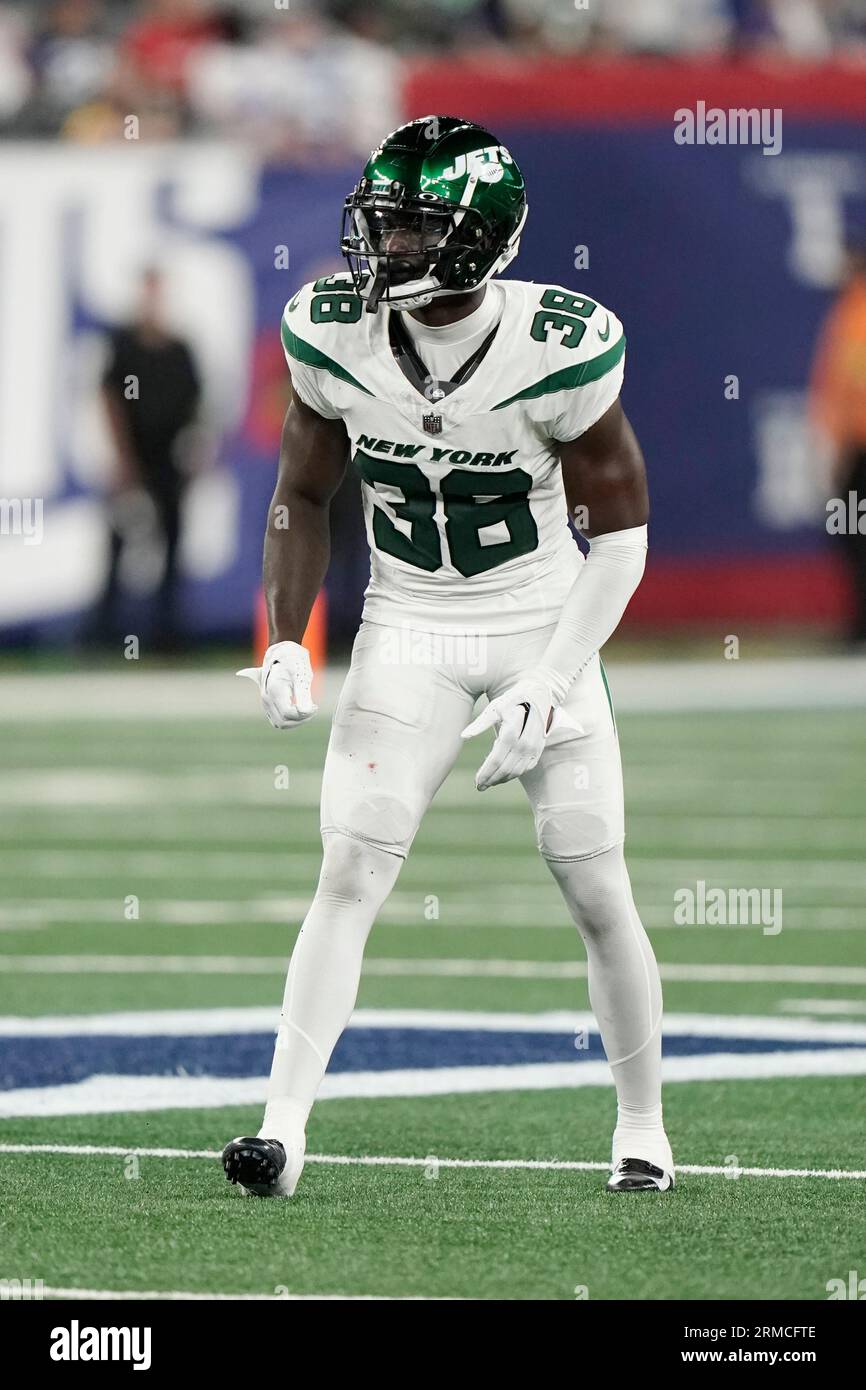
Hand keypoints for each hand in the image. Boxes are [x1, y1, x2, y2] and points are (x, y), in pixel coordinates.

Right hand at [237, 641, 316, 728]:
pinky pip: (277, 719)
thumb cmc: (293, 660)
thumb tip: (306, 711)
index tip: (315, 706)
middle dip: (301, 719)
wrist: (281, 652)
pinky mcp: (267, 704)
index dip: (304, 714)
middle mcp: (266, 698)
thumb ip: (303, 694)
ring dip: (295, 721)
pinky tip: (300, 710)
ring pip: (280, 723)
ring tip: (308, 710)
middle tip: (313, 709)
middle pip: (283, 722)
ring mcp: (265, 702)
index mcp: (274, 690)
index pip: (288, 713)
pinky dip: (289, 719)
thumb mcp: (301, 674)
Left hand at [461, 676, 554, 790]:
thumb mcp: (495, 708)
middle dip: (492, 779)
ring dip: (502, 779)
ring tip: (489, 783)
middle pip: (506, 768)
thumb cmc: (512, 700)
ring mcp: (534, 747)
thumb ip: (480, 723)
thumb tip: (463, 735)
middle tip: (479, 786)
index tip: (476, 781)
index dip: (486, 772)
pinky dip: (514, 774)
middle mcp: (526, 741)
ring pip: (517, 771)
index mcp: (512, 731)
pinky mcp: (539, 749)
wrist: (537, 694)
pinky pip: (526, 768)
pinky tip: (503, 776)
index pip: (496, 759)